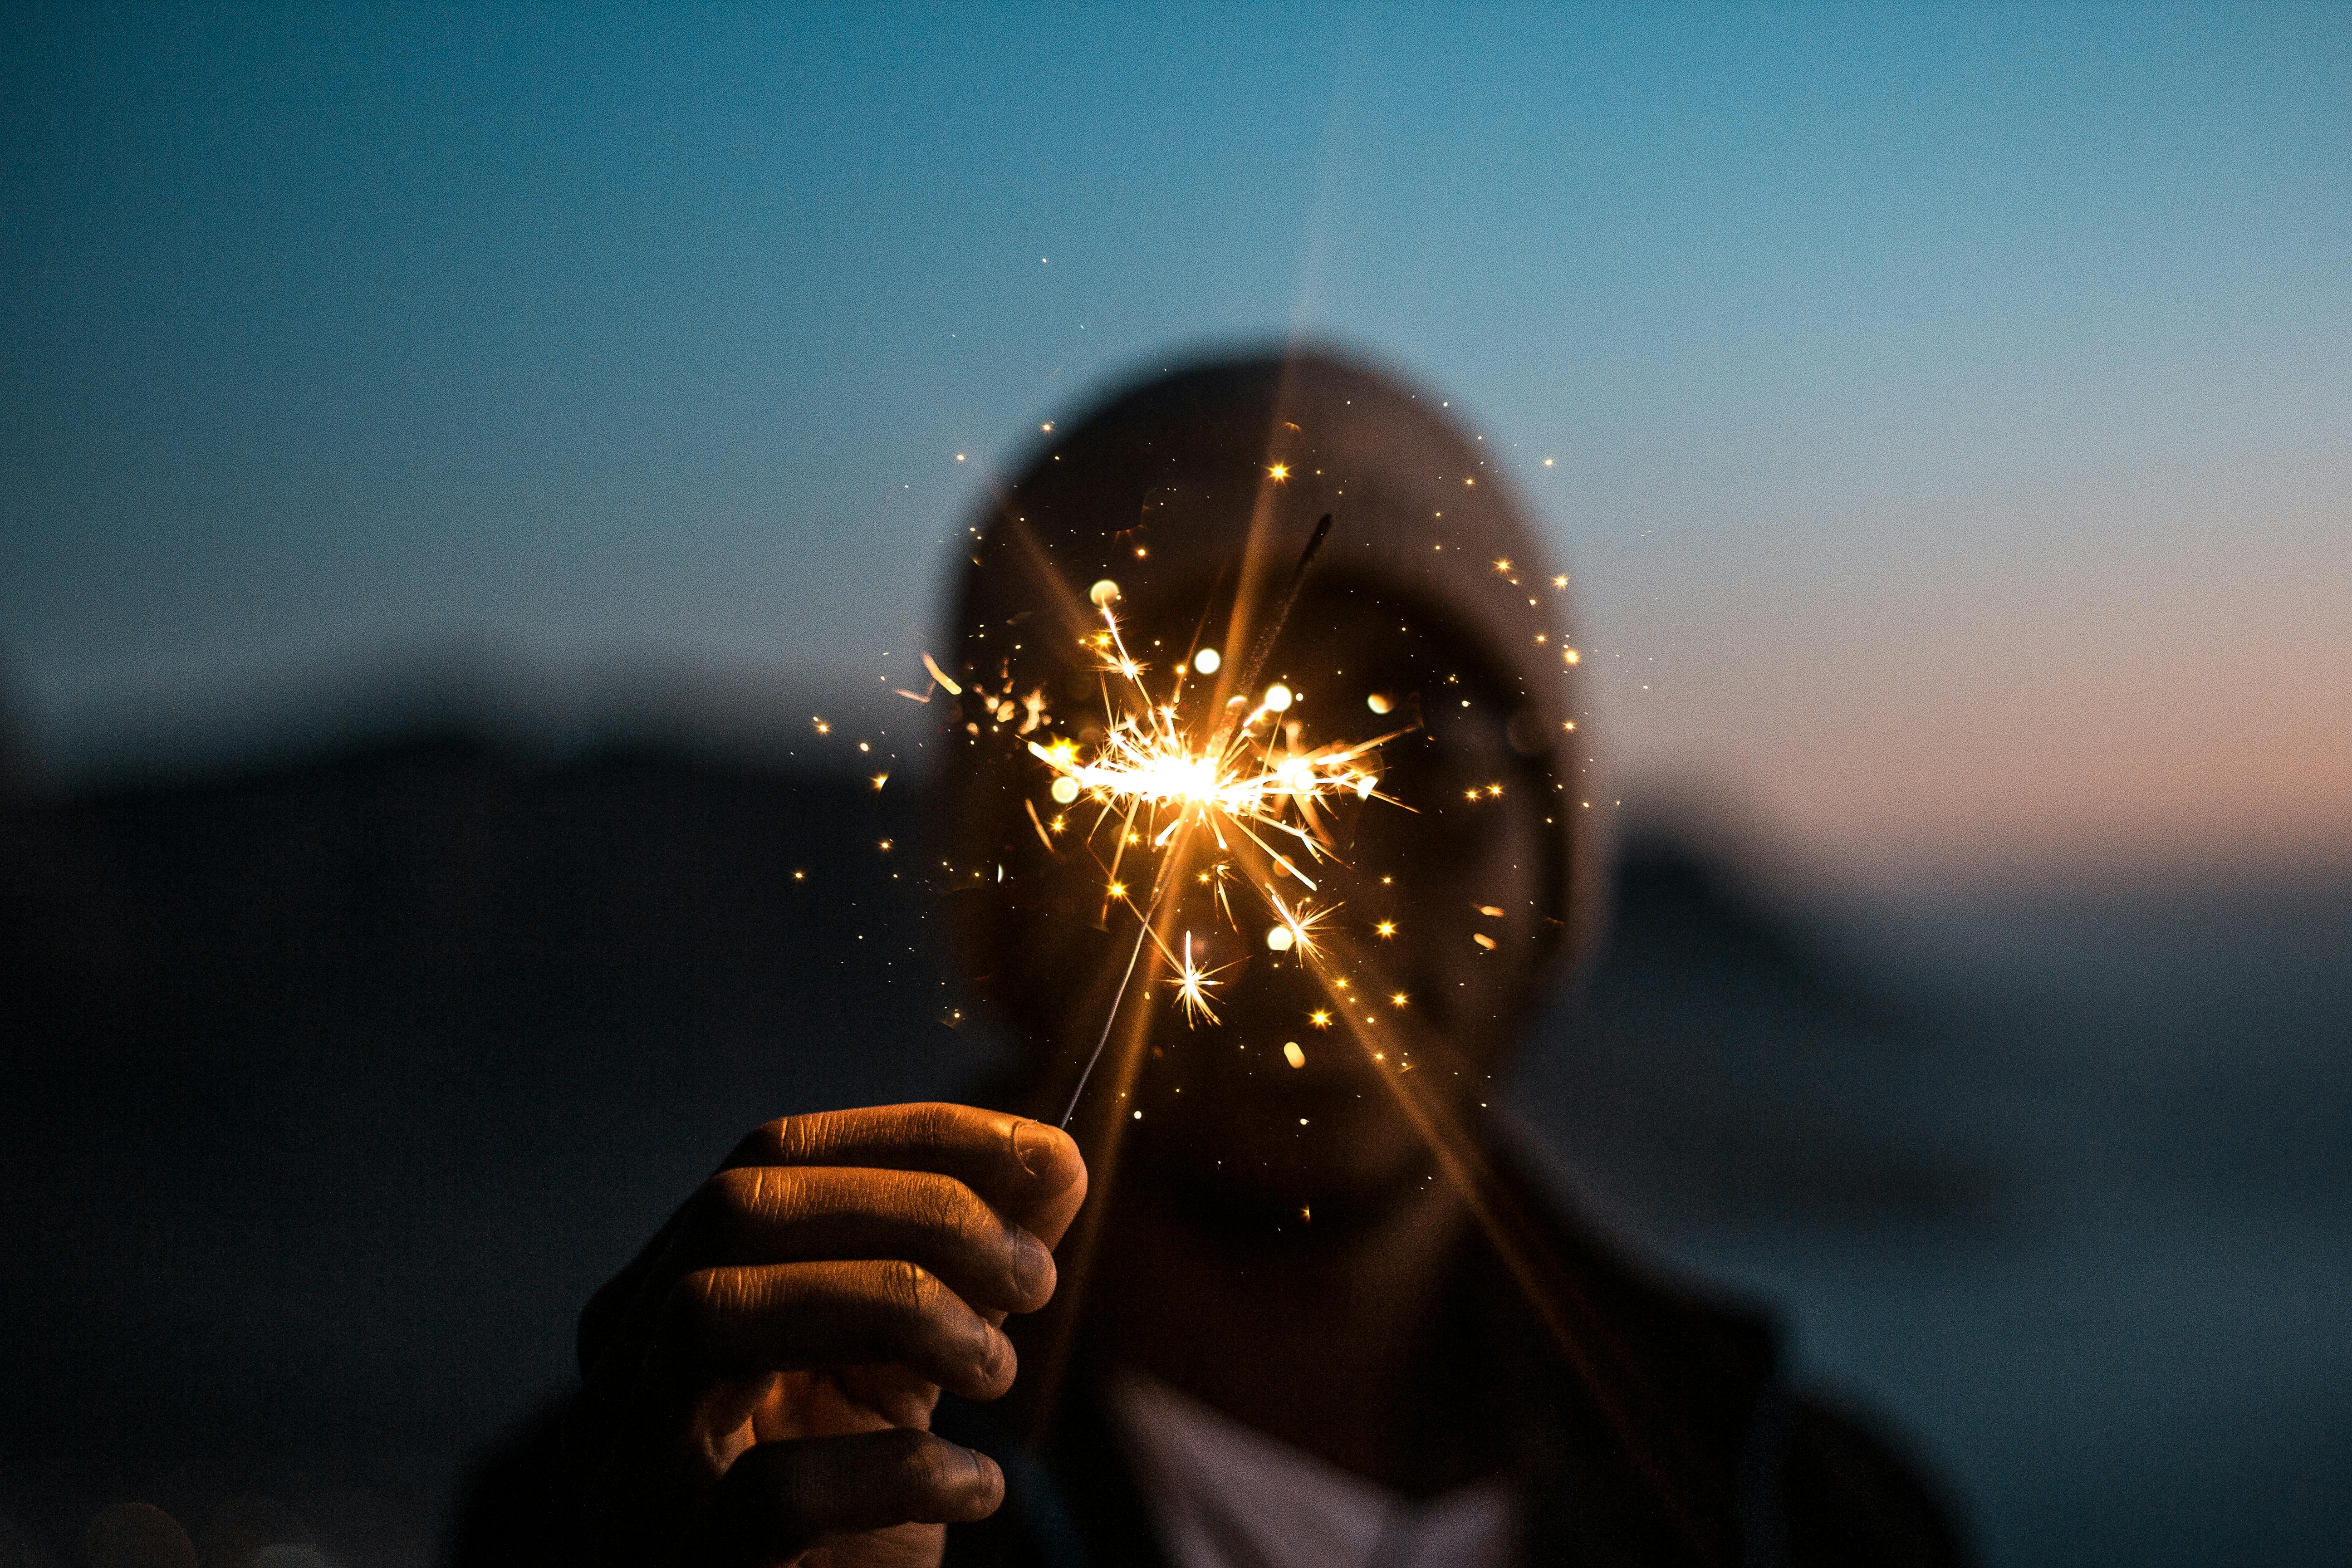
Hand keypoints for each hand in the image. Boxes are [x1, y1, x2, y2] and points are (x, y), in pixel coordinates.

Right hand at [570, 1103, 1087, 1566]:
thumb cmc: (842, 1522)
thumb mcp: (903, 1375)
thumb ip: (960, 1269)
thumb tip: (1052, 1160)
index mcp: (668, 1299)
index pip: (773, 1157)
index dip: (917, 1138)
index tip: (1045, 1156)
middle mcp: (625, 1370)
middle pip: (739, 1209)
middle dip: (914, 1212)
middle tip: (1036, 1275)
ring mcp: (631, 1471)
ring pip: (714, 1312)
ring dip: (895, 1307)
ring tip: (996, 1366)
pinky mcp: (679, 1566)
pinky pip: (773, 1491)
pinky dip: (899, 1472)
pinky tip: (975, 1486)